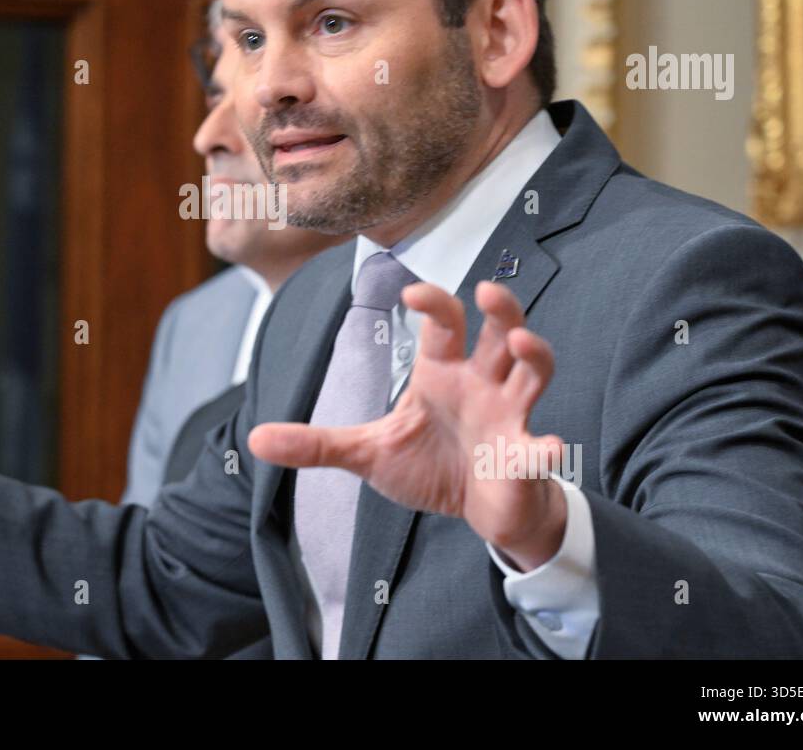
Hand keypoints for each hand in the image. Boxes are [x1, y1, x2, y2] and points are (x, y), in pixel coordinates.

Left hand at [248, 280, 567, 571]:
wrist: (477, 511)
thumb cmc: (430, 467)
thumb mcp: (367, 453)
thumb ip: (317, 444)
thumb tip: (255, 439)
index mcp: (442, 372)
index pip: (444, 322)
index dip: (433, 300)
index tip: (411, 290)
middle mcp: (480, 383)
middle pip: (499, 329)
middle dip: (500, 308)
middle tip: (488, 292)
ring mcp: (508, 415)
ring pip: (534, 369)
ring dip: (533, 354)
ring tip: (521, 345)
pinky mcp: (523, 457)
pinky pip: (538, 448)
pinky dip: (545, 448)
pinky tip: (547, 447)